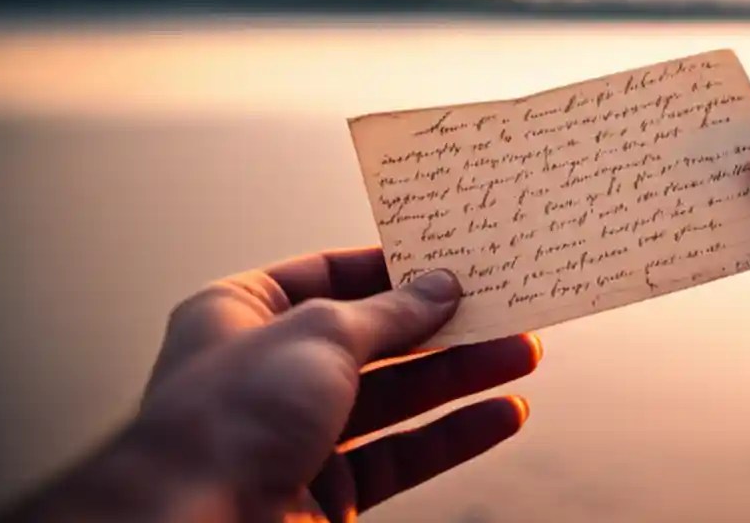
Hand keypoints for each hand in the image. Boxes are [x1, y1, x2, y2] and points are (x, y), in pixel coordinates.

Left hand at [1, 249, 539, 521]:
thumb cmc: (228, 420)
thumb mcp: (319, 335)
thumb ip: (389, 312)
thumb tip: (438, 286)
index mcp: (241, 317)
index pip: (326, 277)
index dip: (389, 267)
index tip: (447, 259)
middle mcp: (268, 373)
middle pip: (373, 339)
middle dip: (441, 325)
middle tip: (501, 307)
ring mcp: (298, 435)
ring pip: (396, 398)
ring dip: (461, 376)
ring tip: (521, 353)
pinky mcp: (327, 490)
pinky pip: (402, 455)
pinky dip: (453, 435)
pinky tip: (501, 414)